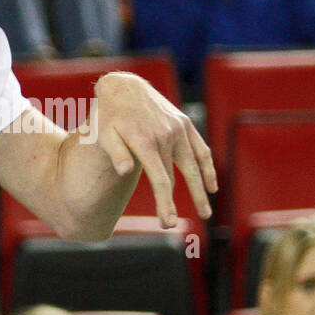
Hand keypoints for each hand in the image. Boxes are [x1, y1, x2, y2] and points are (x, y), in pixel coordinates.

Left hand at [90, 72, 215, 226]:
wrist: (124, 88)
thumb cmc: (109, 116)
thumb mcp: (103, 133)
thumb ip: (115, 153)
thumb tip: (125, 171)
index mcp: (146, 142)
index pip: (160, 179)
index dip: (165, 203)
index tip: (168, 223)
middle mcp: (166, 135)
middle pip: (178, 177)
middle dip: (180, 204)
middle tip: (175, 226)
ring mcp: (178, 129)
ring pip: (194, 165)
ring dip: (201, 190)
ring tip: (205, 213)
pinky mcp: (184, 123)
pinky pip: (201, 148)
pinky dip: (208, 167)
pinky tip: (211, 185)